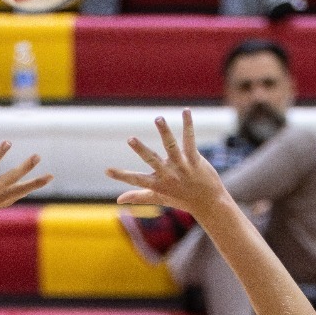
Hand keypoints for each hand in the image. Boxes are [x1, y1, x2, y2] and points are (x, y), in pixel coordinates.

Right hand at [107, 110, 230, 223]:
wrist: (208, 203)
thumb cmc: (181, 199)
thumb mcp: (159, 197)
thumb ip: (138, 196)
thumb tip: (118, 200)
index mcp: (157, 184)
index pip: (136, 180)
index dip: (121, 176)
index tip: (107, 170)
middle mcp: (168, 175)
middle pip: (152, 160)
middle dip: (141, 150)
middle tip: (130, 139)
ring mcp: (182, 166)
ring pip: (171, 147)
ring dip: (164, 132)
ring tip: (158, 119)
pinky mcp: (194, 159)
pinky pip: (189, 140)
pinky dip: (188, 125)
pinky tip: (185, 111)